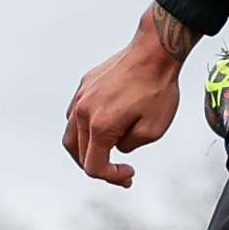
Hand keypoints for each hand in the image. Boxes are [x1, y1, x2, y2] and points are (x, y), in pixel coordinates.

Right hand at [63, 5, 192, 188]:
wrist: (154, 51)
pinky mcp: (84, 84)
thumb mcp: (153, 130)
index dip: (112, 178)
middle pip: (78, 154)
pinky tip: (102, 129)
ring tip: (104, 154)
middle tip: (119, 172)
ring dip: (85, 150)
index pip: (93, 166)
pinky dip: (83, 129)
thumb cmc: (157, 89)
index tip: (130, 174)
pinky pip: (75, 114)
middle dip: (99, 167)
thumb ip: (128, 146)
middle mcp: (83, 111)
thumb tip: (115, 145)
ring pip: (70, 135)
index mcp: (100, 126)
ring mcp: (81, 96)